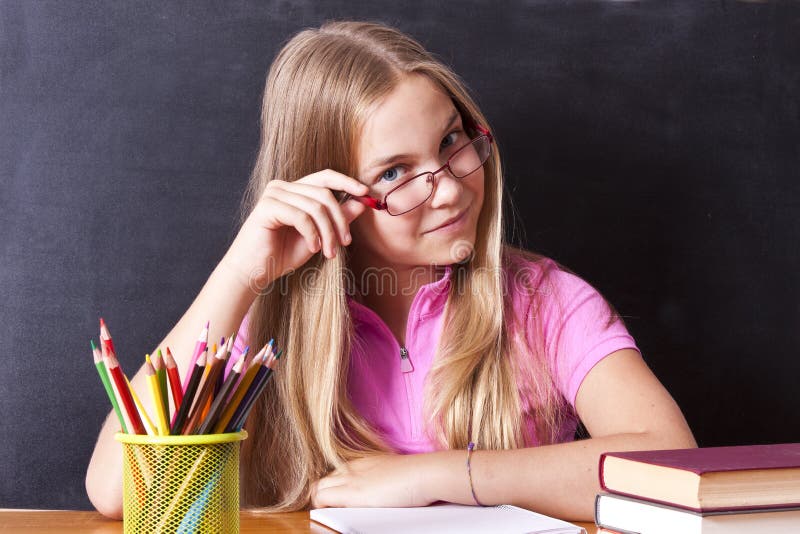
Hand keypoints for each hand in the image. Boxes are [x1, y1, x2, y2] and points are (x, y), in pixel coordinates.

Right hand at [221, 169, 369, 290]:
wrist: (254, 271)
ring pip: (315, 207)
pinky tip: (313, 248)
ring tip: (329, 252)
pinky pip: (301, 217)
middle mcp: (282, 187)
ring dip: (328, 233)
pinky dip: (312, 234)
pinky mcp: (267, 207)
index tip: (365, 192)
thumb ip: (337, 217)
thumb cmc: (283, 254)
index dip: (346, 182)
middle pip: (324, 193)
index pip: (325, 176)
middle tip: (345, 242)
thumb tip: (361, 202)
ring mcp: (273, 194)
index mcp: (294, 189)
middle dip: (339, 220)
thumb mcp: (318, 235)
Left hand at [311, 453, 435, 507]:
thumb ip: (381, 480)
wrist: (424, 473)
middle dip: (322, 496)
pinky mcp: (352, 493)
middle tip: (330, 512)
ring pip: (318, 488)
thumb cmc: (418, 476)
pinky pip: (321, 498)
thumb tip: (383, 492)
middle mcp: (352, 467)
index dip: (333, 489)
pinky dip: (321, 508)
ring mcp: (350, 479)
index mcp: (362, 462)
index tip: (337, 502)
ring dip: (321, 502)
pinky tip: (331, 517)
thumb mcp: (393, 473)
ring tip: (330, 516)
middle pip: (323, 480)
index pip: (335, 475)